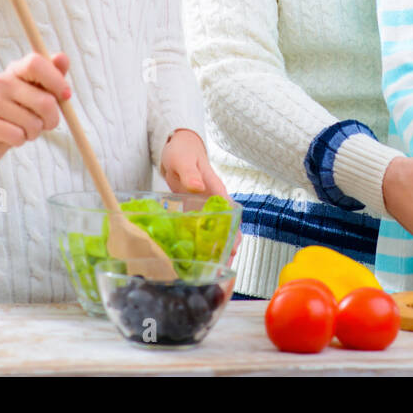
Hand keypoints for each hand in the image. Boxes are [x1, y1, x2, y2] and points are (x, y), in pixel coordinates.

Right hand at [0, 52, 70, 168]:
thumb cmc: (22, 109)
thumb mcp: (40, 91)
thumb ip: (54, 75)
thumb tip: (62, 58)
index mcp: (16, 69)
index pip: (36, 63)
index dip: (56, 80)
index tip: (67, 96)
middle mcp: (0, 81)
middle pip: (44, 101)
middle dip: (53, 118)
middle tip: (47, 122)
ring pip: (33, 123)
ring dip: (35, 132)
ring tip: (24, 128)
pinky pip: (18, 137)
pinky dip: (21, 140)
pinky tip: (12, 135)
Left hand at [158, 129, 238, 258]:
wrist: (177, 148)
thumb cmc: (182, 151)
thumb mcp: (183, 160)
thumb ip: (189, 173)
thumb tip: (196, 186)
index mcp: (214, 188)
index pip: (229, 210)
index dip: (233, 228)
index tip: (235, 245)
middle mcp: (212, 199)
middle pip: (226, 223)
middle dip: (228, 242)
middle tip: (225, 263)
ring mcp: (203, 204)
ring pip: (214, 227)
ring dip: (215, 244)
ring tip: (214, 265)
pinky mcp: (193, 208)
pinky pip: (199, 225)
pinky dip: (199, 238)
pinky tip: (196, 252)